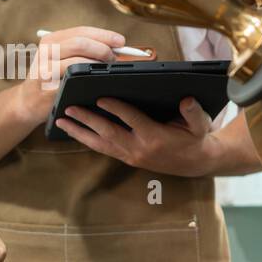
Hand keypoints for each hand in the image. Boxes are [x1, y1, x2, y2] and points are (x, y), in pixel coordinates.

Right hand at [21, 26, 125, 122]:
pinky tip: (96, 79)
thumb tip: (114, 46)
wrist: (28, 101)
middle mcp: (46, 49)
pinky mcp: (47, 84)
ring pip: (78, 59)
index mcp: (51, 39)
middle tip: (114, 58)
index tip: (121, 41)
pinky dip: (88, 76)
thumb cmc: (51, 79)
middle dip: (103, 48)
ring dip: (97, 63)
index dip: (104, 35)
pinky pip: (73, 77)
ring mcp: (45, 66)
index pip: (82, 31)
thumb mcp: (60, 58)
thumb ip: (82, 50)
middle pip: (81, 42)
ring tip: (106, 69)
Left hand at [54, 96, 217, 176]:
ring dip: (79, 132)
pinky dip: (87, 139)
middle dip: (87, 120)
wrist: (195, 163)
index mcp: (155, 137)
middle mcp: (138, 148)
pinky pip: (102, 149)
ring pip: (100, 143)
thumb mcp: (200, 125)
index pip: (132, 120)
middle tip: (69, 108)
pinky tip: (73, 131)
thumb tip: (187, 99)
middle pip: (108, 132)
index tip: (101, 98)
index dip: (116, 109)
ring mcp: (130, 155)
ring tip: (61, 121)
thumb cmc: (195, 139)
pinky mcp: (126, 158)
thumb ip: (193, 112)